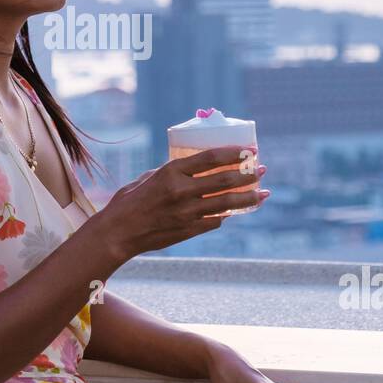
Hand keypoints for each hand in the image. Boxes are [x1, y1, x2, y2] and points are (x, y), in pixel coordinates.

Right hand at [95, 145, 269, 260]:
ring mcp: (187, 213)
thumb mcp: (149, 177)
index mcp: (171, 172)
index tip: (250, 149)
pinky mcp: (189, 230)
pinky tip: (236, 210)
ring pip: (228, 203)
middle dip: (249, 174)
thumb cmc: (129, 201)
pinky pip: (216, 220)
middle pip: (226, 180)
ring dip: (249, 197)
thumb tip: (194, 167)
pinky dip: (227, 214)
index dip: (235, 153)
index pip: (211, 158)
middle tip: (262, 169)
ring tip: (264, 192)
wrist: (118, 233)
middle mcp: (182, 191)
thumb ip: (173, 172)